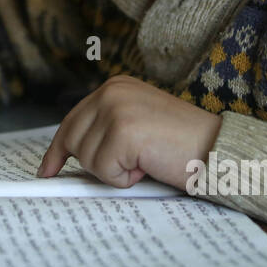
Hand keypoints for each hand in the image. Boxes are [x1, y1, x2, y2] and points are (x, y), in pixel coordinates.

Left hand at [37, 75, 221, 188]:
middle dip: (95, 164)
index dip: (58, 150)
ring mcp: (116, 109)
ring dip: (115, 171)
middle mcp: (112, 92)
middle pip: (72, 140)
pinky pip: (104, 171)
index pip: (72, 120)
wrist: (219, 151)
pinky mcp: (123, 131)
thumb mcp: (139, 126)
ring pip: (87, 159)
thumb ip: (107, 129)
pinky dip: (125, 179)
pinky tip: (149, 165)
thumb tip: (70, 156)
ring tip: (146, 160)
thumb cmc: (183, 146)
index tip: (47, 170)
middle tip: (132, 166)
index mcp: (115, 87)